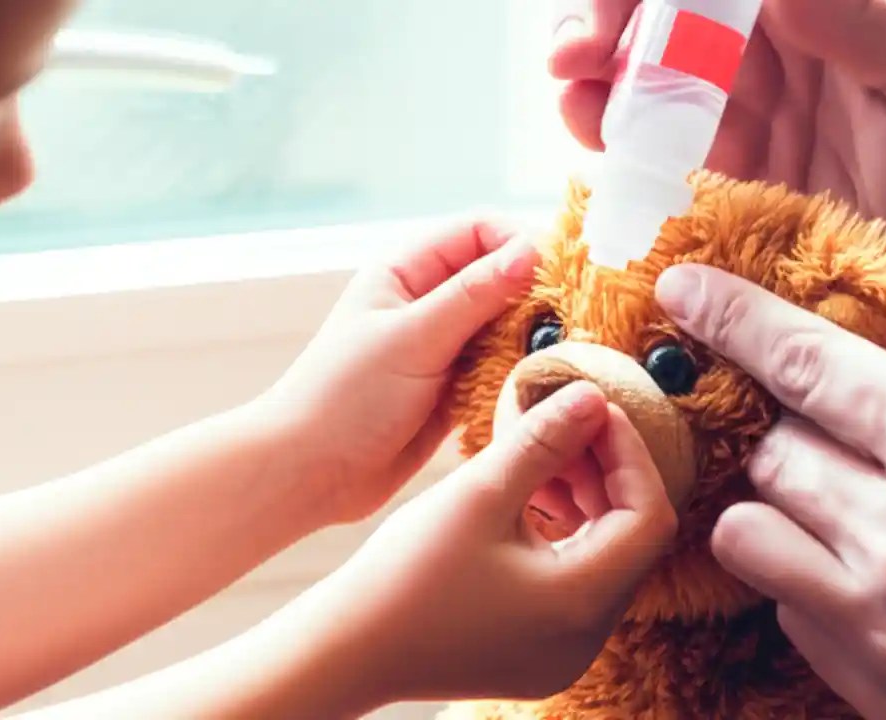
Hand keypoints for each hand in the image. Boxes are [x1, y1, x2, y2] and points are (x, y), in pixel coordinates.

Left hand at [260, 218, 539, 523]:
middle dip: (537, 295)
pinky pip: (500, 369)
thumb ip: (473, 296)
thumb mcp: (412, 338)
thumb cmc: (345, 397)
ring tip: (565, 357)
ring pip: (507, 326)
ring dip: (534, 339)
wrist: (310, 474)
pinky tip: (543, 387)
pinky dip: (521, 374)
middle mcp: (428, 302)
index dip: (522, 244)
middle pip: (500, 278)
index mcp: (407, 271)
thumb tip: (530, 252)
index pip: (480, 232)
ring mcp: (442, 346)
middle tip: (576, 321)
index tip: (561, 274)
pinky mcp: (454, 389)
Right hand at [332, 381, 678, 706]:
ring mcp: (564, 652)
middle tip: (569, 428)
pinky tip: (525, 502)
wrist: (347, 648)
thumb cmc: (406, 574)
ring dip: (584, 503)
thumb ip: (544, 442)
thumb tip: (594, 396)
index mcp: (582, 602)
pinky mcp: (539, 653)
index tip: (597, 412)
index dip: (631, 455)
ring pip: (603, 560)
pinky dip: (564, 537)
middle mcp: (586, 638)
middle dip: (606, 475)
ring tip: (542, 460)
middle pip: (631, 540)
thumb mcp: (479, 494)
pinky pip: (575, 585)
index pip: (649, 516)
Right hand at [551, 0, 885, 341]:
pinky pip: (647, 136)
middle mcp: (780, 44)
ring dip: (594, 67)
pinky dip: (606, 127)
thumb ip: (867, 19)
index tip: (630, 10)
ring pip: (645, 62)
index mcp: (833, 5)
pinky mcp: (720, 172)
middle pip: (673, 7)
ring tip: (570, 89)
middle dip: (610, 16)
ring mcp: (745, 108)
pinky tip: (588, 128)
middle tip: (576, 55)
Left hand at [655, 264, 885, 719]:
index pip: (808, 363)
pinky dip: (811, 587)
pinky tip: (872, 587)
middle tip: (833, 447)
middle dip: (790, 441)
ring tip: (838, 518)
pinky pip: (788, 611)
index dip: (733, 318)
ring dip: (779, 514)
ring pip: (748, 535)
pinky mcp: (881, 688)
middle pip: (772, 455)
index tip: (682, 292)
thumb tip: (832, 399)